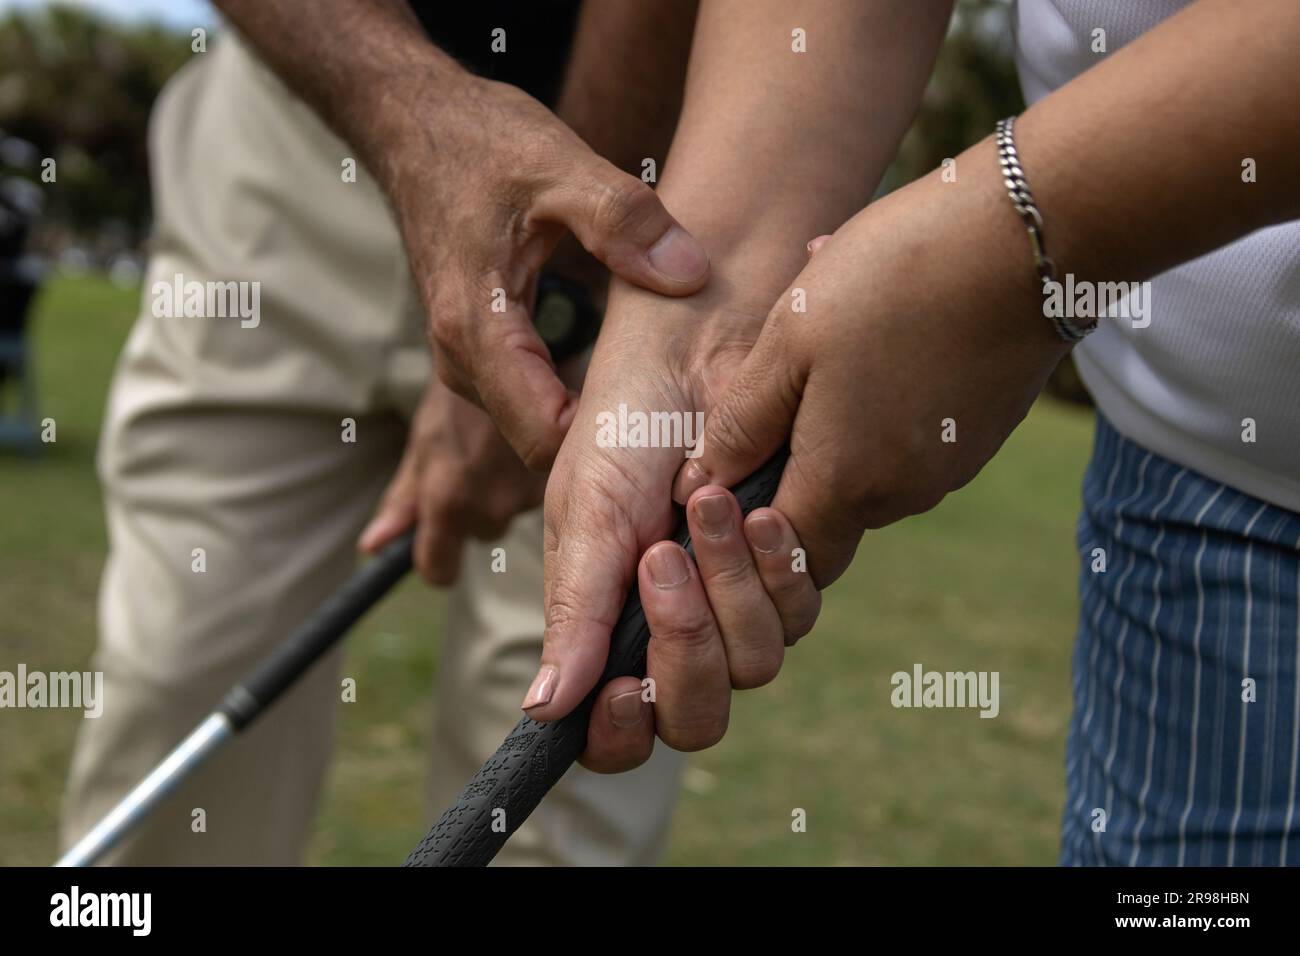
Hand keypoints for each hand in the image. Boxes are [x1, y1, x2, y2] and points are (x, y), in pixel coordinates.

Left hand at [358, 377, 544, 585]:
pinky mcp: (561, 479)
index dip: (435, 559)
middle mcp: (493, 506)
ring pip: (511, 511)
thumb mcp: (425, 443)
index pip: (437, 568)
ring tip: (500, 444)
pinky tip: (525, 442)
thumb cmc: (459, 396)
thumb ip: (404, 499)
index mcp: (449, 501)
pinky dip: (532, 474)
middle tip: (474, 458)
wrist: (510, 351)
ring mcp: (531, 496)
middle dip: (475, 506)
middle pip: (480, 533)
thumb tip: (373, 546)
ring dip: (505, 487)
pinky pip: (539, 493)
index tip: (438, 546)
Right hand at [385, 76, 709, 469]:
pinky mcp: (475, 346)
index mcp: (476, 326)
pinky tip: (623, 376)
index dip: (607, 450)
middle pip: (540, 442)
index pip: (542, 436)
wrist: (412, 123)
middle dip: (608, 445)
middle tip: (682, 429)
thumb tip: (688, 275)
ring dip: (591, 422)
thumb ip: (623, 219)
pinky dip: (572, 396)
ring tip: (663, 403)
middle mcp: (460, 356)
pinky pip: (527, 396)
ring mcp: (463, 355)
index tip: (669, 437)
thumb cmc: (480, 140)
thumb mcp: (561, 165)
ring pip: (533, 422)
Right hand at [522, 281, 818, 770]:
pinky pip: (798, 612)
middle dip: (681, 650)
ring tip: (704, 504)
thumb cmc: (626, 425)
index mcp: (606, 627)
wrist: (700, 352)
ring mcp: (736, 604)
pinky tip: (753, 507)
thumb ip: (573, 611)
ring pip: (752, 666)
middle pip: (693, 717)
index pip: (616, 731)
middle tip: (661, 564)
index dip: (618, 734)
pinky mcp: (790, 571)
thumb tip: (540, 710)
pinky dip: (772, 564)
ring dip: (726, 587)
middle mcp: (673, 629)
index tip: (621, 692)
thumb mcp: (585, 515)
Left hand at [674, 137, 1071, 589]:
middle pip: (825, 511)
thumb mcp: (789, 340)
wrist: (1030, 235)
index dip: (749, 528)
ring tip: (824, 332)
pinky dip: (878, 395)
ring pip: (866, 465)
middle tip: (777, 377)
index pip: (786, 555)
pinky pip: (907, 432)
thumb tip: (707, 480)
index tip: (729, 467)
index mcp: (848, 484)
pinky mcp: (981, 430)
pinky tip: (875, 323)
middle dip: (790, 459)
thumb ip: (743, 423)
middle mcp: (904, 494)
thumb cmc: (895, 279)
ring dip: (833, 416)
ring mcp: (951, 465)